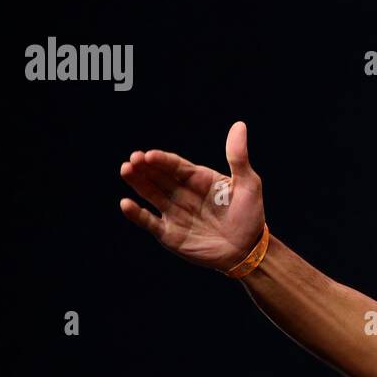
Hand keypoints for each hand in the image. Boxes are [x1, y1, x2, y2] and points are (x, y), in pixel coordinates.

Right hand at [119, 121, 265, 271]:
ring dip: (137, 183)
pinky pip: (149, 222)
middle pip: (159, 177)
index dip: (163, 160)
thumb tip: (239, 125)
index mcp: (199, 179)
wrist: (249, 251)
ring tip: (126, 170)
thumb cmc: (250, 216)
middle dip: (145, 168)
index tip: (150, 155)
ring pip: (151, 194)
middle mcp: (183, 193)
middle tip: (132, 160)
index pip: (176, 166)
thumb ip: (238, 157)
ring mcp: (174, 213)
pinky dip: (137, 214)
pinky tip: (126, 204)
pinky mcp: (169, 234)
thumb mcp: (248, 184)